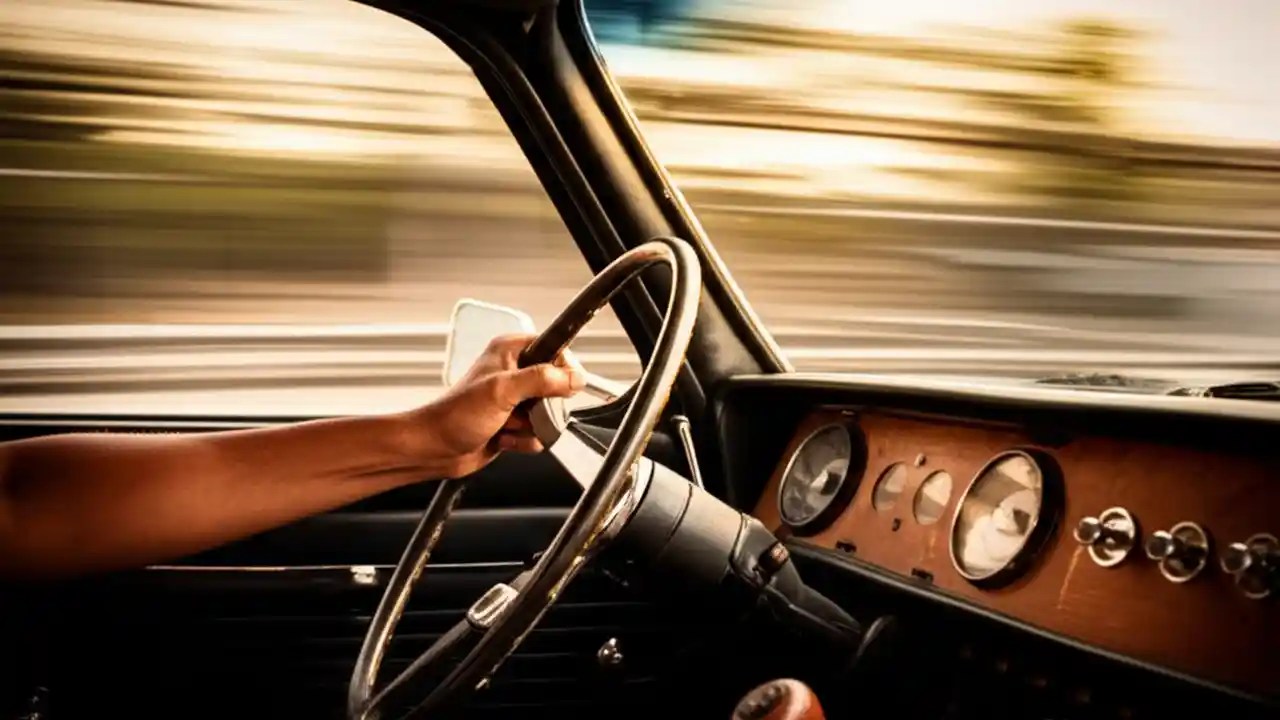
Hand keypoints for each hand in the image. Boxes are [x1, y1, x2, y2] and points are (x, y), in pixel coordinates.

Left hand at [413, 334, 584, 478]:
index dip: (564, 369)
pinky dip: (523, 440)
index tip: (563, 385)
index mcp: (511, 351)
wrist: (436, 449)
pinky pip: (539, 433)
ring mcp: (516, 399)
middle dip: (544, 406)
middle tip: (524, 409)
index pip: (556, 350)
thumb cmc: (455, 415)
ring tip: (507, 425)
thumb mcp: (502, 390)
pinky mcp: (515, 423)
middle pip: (558, 386)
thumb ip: (542, 380)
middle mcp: (515, 372)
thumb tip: (574, 377)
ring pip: (550, 413)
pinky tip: (502, 437)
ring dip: (532, 426)